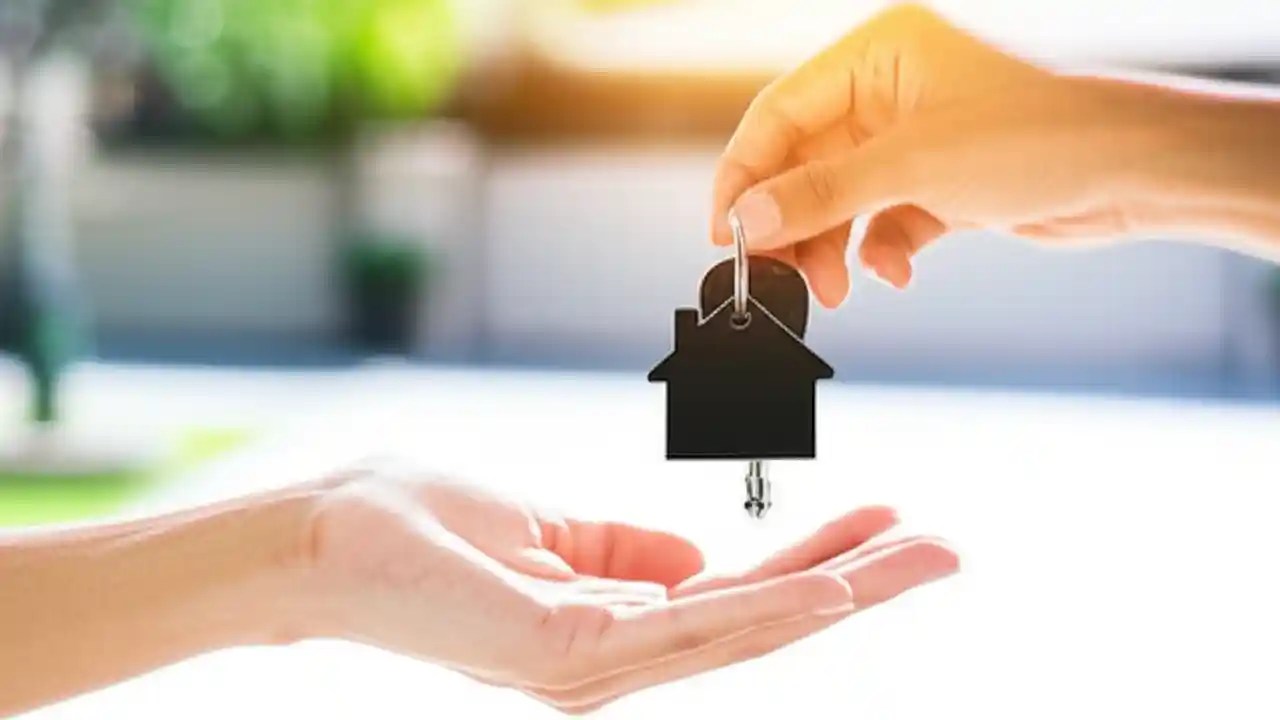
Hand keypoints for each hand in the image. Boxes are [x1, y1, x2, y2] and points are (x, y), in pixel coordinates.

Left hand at [305, 464, 956, 713]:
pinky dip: (763, 611)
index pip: (737, 597)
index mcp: (614, 625)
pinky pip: (683, 629)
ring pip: (739, 629)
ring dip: (836, 594)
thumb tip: (695, 557)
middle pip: (758, 621)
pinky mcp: (564, 654)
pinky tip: (830, 590)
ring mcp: (593, 665)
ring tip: (917, 557)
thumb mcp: (549, 531)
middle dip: (858, 584)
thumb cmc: (423, 527)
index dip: (815, 566)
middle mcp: (614, 659)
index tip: (883, 524)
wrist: (323, 538)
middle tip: (947, 549)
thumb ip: (625, 551)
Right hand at [712, 4, 1210, 304]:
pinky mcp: (938, 180)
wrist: (1136, 172)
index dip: (744, 174)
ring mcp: (914, 136)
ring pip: (840, 198)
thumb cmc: (1037, 138)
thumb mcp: (911, 166)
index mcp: (878, 51)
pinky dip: (880, 250)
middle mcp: (889, 88)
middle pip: (804, 161)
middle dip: (792, 223)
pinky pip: (882, 218)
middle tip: (775, 277)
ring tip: (835, 291)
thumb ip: (818, 195)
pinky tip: (895, 271)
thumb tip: (743, 221)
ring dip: (831, 247)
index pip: (779, 112)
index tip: (724, 234)